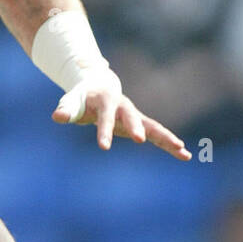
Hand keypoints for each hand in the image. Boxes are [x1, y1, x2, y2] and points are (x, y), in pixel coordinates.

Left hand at [52, 64, 191, 160]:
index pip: (105, 118)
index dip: (104, 131)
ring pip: (153, 127)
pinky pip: (157, 135)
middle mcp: (125, 107)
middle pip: (133, 118)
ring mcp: (135, 116)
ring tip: (182, 151)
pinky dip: (170, 144)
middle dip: (137, 128)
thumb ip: (66, 108)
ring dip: (166, 138)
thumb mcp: (72, 101)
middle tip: (140, 140)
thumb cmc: (83, 97)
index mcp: (106, 101)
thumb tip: (57, 117)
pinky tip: (184, 155)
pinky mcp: (141, 125)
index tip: (103, 148)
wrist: (100, 85)